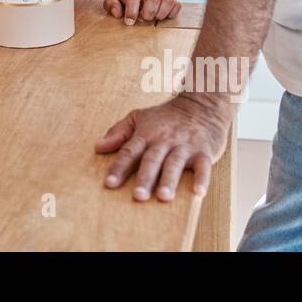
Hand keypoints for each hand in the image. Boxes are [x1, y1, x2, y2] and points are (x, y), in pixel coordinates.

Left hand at [95, 95, 231, 200]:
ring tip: (163, 197)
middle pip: (152, 160)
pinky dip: (202, 179)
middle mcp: (164, 141)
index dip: (119, 168)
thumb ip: (118, 132)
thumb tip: (98, 147)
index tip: (109, 183)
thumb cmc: (165, 116)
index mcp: (146, 134)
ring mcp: (184, 146)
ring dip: (169, 181)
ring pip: (175, 164)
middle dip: (145, 178)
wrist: (200, 105)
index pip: (129, 152)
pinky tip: (198, 192)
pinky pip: (203, 166)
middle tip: (138, 196)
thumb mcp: (138, 117)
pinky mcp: (204, 152)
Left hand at [105, 0, 181, 24]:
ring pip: (167, 1)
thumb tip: (117, 14)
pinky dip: (171, 12)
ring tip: (153, 15)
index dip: (131, 12)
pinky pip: (176, 6)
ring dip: (160, 13)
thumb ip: (111, 4)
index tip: (129, 21)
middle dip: (147, 13)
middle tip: (143, 17)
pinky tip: (163, 13)